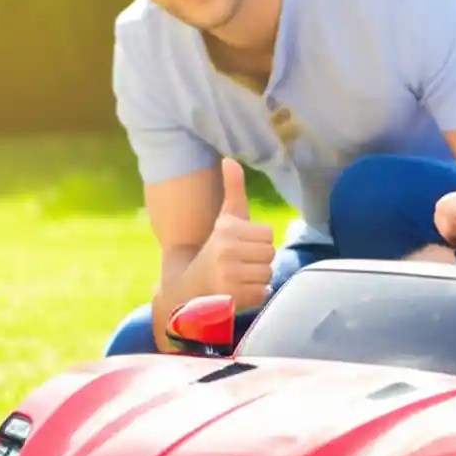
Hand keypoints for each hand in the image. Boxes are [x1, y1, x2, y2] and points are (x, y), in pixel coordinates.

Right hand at [191, 158, 275, 309]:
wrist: (186, 288)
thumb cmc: (214, 251)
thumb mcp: (224, 220)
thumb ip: (233, 190)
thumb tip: (230, 159)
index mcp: (227, 228)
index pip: (267, 235)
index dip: (257, 244)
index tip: (240, 248)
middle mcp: (226, 249)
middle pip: (269, 254)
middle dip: (258, 262)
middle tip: (239, 266)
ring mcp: (228, 274)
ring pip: (267, 274)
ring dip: (257, 280)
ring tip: (238, 279)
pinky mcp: (231, 296)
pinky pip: (263, 293)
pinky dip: (254, 296)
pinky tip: (237, 293)